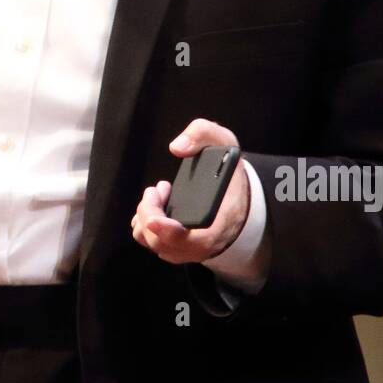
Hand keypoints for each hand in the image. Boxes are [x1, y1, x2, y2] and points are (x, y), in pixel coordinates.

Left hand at [131, 118, 248, 263]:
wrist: (237, 194)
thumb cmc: (228, 169)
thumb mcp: (224, 142)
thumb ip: (202, 133)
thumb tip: (177, 147)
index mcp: (223, 222)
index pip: (198, 241)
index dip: (171, 233)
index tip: (154, 219)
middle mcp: (207, 243)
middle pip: (165, 244)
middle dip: (150, 213)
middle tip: (157, 189)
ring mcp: (192, 249)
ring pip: (155, 245)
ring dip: (146, 217)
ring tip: (158, 194)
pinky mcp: (179, 247)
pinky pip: (153, 243)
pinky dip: (145, 224)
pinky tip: (155, 205)